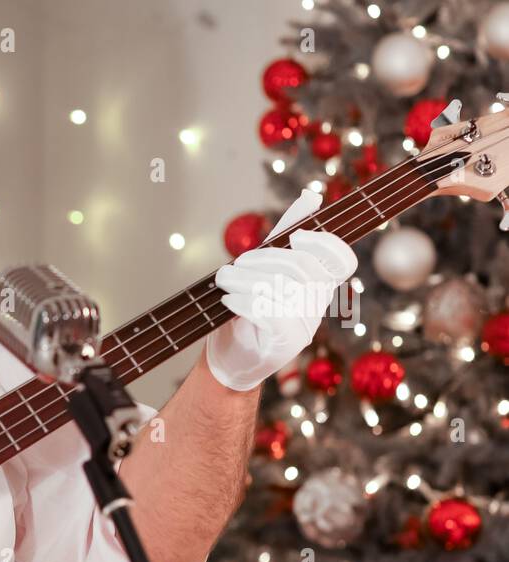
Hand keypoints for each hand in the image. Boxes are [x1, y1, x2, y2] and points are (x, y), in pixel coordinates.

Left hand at [205, 188, 357, 391]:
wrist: (229, 360)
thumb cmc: (246, 311)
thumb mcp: (264, 270)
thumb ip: (284, 236)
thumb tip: (312, 196)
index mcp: (318, 286)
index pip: (342, 261)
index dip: (326, 243)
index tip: (297, 236)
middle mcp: (317, 306)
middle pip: (302, 268)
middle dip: (263, 259)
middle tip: (233, 265)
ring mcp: (305, 326)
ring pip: (280, 288)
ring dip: (244, 280)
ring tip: (223, 281)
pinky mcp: (286, 343)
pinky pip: (269, 312)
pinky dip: (243, 302)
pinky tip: (228, 302)